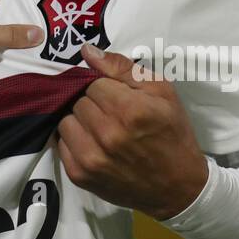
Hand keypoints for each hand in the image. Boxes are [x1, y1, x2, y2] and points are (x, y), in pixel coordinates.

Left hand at [56, 46, 209, 220]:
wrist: (178, 187)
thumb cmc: (172, 133)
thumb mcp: (162, 91)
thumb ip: (122, 68)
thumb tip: (86, 51)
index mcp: (130, 110)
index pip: (93, 82)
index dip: (105, 87)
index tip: (118, 97)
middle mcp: (107, 135)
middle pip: (78, 101)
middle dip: (93, 104)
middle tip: (112, 115)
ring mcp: (91, 158)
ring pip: (66, 120)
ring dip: (80, 122)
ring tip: (101, 129)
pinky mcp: (79, 175)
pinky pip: (61, 144)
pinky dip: (74, 141)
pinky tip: (94, 145)